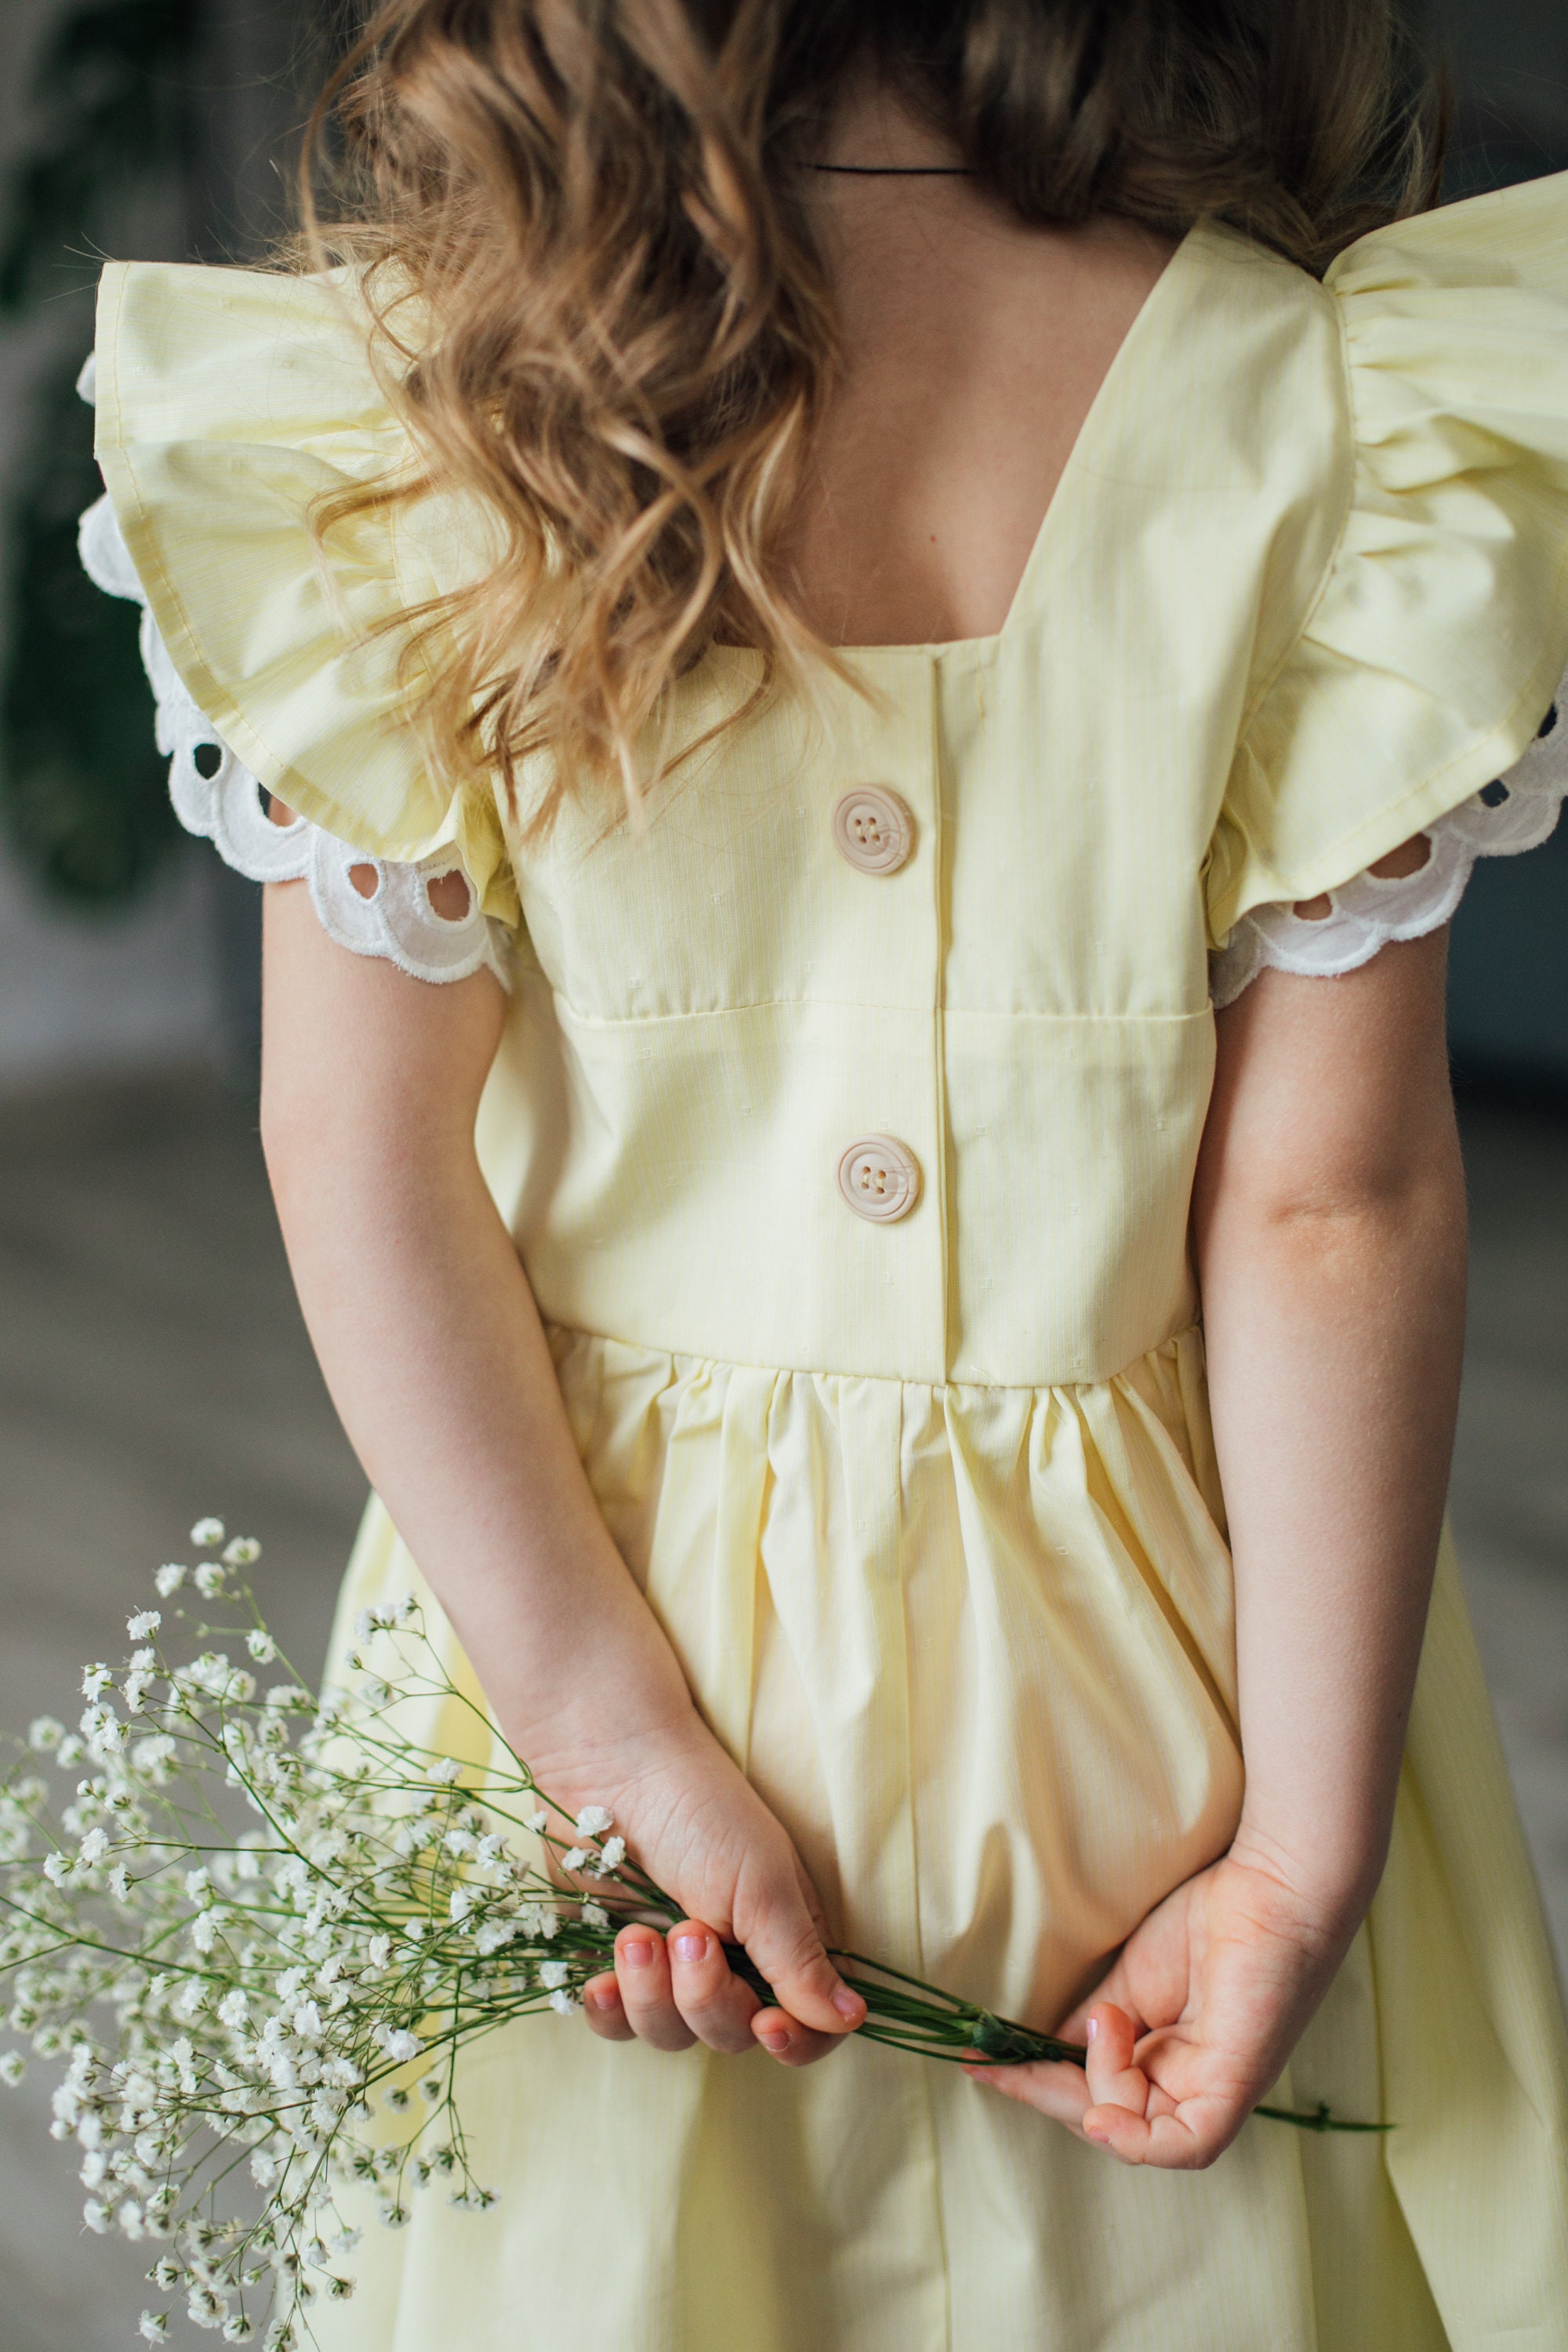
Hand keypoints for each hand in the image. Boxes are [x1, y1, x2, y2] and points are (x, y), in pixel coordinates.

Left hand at [523, 1710, 864, 2067]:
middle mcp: (730, 1962)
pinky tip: (600, 1983)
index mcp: (782, 1939)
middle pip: (733, 2036)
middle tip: (687, 1933)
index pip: (809, 2025)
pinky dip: (610, 2013)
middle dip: (708, 1999)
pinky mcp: (611, 1966)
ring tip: (635, 1936)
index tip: (768, 2023)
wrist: (605, 1767)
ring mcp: (667, 1969)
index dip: (795, 2041)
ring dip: (653, 1998)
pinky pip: (615, 2026)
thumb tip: (854, 2022)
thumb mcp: (761, 1881)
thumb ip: (800, 1960)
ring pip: (671, 2036)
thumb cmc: (697, 1809)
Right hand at [964, 1847, 1357, 2166]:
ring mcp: (1216, 2093)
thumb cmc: (1211, 1920)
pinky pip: (1183, 2144)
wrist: (1272, 1881)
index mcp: (1170, 2066)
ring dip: (1099, 2082)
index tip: (979, 2063)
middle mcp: (1192, 2090)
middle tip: (997, 2061)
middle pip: (1108, 2120)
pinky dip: (1136, 2141)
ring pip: (1134, 2132)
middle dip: (1049, 2093)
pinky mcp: (1236, 2088)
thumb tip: (1043, 2052)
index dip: (1037, 2085)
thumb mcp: (1132, 1981)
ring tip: (1109, 2017)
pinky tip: (1102, 2114)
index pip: (1097, 2095)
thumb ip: (1091, 2024)